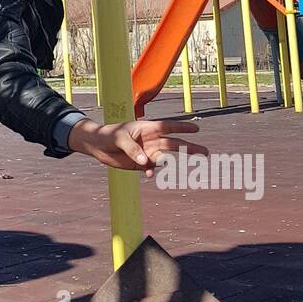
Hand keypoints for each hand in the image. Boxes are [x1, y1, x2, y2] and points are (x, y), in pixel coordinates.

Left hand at [68, 117, 207, 178]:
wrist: (97, 145)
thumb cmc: (108, 135)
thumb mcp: (118, 138)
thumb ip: (132, 149)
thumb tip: (146, 161)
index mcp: (147, 128)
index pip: (168, 126)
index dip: (182, 127)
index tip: (196, 128)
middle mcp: (151, 140)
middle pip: (174, 143)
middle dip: (190, 148)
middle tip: (205, 152)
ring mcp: (147, 152)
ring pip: (166, 158)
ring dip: (174, 163)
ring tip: (185, 169)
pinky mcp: (141, 164)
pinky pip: (151, 169)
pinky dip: (151, 172)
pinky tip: (148, 175)